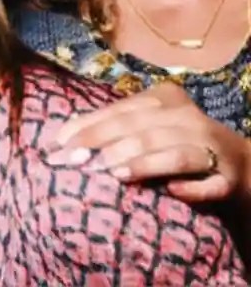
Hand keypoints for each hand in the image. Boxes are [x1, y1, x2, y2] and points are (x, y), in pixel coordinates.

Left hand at [49, 82, 250, 201]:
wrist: (239, 164)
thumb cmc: (175, 142)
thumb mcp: (147, 126)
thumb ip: (113, 128)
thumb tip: (63, 140)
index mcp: (166, 99)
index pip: (121, 111)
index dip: (88, 126)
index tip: (57, 143)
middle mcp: (190, 118)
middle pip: (142, 129)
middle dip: (105, 143)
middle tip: (75, 160)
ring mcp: (213, 147)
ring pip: (176, 152)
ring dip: (144, 163)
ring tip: (113, 173)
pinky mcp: (229, 178)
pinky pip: (210, 183)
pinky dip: (191, 188)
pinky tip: (171, 191)